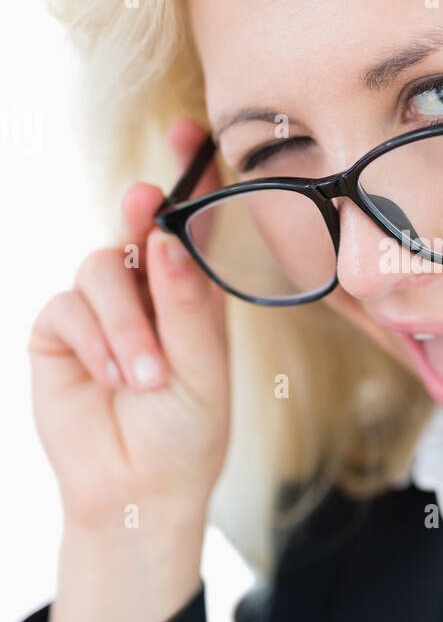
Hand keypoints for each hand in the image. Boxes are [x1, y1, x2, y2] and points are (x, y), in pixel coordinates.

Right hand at [27, 117, 230, 621]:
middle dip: (144, 212)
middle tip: (147, 205)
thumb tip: (168, 242)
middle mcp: (146, 290)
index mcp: (191, 293)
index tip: (191, 133)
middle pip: (138, 226)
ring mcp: (99, 307)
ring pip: (102, 267)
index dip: (190, 177)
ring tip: (145, 376)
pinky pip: (69, 305)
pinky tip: (116, 376)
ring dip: (126, 323)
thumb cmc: (186, 433)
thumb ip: (188, 307)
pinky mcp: (59, 329)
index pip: (190, 226)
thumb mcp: (204, 371)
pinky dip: (96, 339)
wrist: (139, 488)